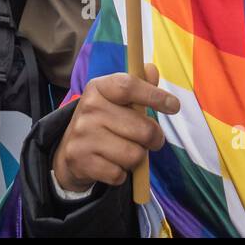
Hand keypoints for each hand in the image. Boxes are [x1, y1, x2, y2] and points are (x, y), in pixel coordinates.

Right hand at [51, 64, 178, 193]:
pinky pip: (119, 174)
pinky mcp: (82, 161)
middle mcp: (88, 108)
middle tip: (151, 139)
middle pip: (143, 129)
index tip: (174, 106)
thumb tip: (152, 70)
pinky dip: (122, 173)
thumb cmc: (104, 120)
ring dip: (137, 157)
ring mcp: (83, 135)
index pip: (128, 86)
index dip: (155, 96)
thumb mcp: (116, 99)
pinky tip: (111, 163)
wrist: (70, 150)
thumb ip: (138, 85)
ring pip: (135, 155)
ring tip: (126, 150)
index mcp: (98, 88)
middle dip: (155, 138)